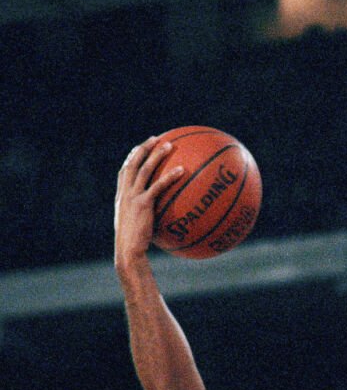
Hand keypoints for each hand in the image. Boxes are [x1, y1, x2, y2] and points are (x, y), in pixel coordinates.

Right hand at [113, 136, 184, 268]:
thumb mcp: (136, 227)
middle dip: (144, 148)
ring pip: (144, 169)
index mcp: (121, 196)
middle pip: (133, 163)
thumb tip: (159, 217)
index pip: (125, 171)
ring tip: (170, 145)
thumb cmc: (134, 245)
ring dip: (157, 155)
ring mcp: (132, 197)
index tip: (141, 147)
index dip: (132, 157)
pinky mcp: (142, 204)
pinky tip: (182, 170)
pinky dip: (169, 176)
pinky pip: (158, 186)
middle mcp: (125, 193)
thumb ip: (144, 217)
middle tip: (156, 138)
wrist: (128, 251)